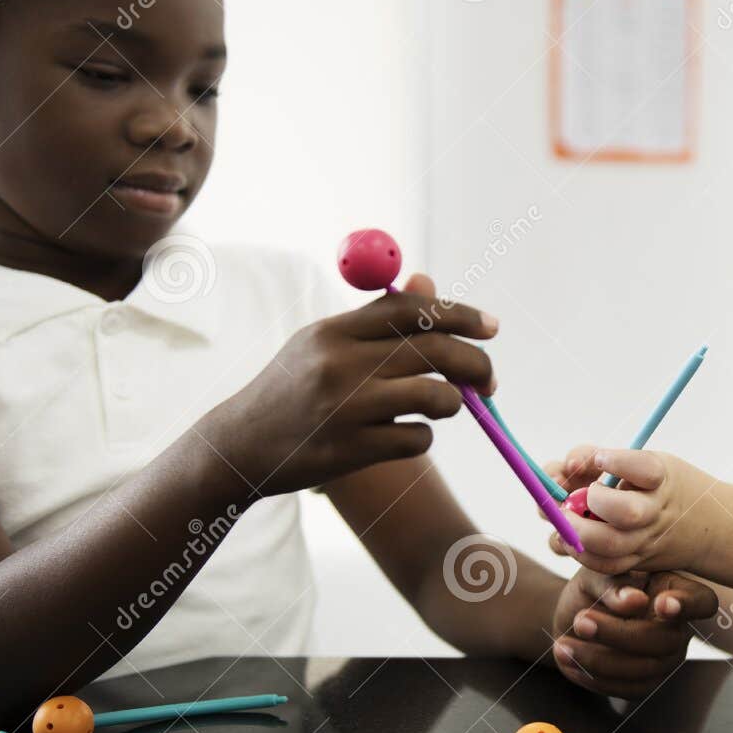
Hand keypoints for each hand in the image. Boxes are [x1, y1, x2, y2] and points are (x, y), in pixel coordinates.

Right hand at [198, 274, 496, 497]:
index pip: (411, 309)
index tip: (492, 327)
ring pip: (435, 396)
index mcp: (334, 331)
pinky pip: (418, 440)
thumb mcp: (322, 343)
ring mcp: (345, 408)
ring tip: (446, 406)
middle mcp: (340, 364)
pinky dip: (423, 438)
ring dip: (452, 403)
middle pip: (433, 351)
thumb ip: (376, 318)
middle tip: (490, 379)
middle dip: (475, 363)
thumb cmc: (291, 390)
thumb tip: (428, 283)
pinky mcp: (351, 450)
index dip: (460, 314)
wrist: (241, 447)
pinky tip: (406, 436)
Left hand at [546, 445, 717, 575]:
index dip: (619, 462)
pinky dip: (583, 553)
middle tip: (580, 495)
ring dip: (580, 532)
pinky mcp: (638, 560)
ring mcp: (647, 539)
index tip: (601, 458)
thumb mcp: (652, 463)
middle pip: (627, 512)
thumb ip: (611, 461)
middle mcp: (656, 510)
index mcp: (662, 478)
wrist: (708, 527)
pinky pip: (607, 564)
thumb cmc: (664, 485)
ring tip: (566, 518)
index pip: (645, 469)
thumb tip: (569, 464)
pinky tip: (569, 538)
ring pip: (611, 545)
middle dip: (595, 503)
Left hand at [550, 566, 716, 697]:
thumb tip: (634, 601)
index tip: (661, 603)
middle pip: (665, 641)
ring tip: (563, 644)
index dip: (688, 605)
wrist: (577, 611)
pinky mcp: (645, 683)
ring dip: (599, 659)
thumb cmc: (596, 585)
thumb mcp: (599, 574)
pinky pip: (625, 688)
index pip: (701, 602)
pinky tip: (567, 659)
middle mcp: (679, 629)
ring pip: (643, 668)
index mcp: (677, 591)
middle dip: (619, 634)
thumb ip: (616, 584)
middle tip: (581, 620)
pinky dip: (592, 677)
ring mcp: (665, 659)